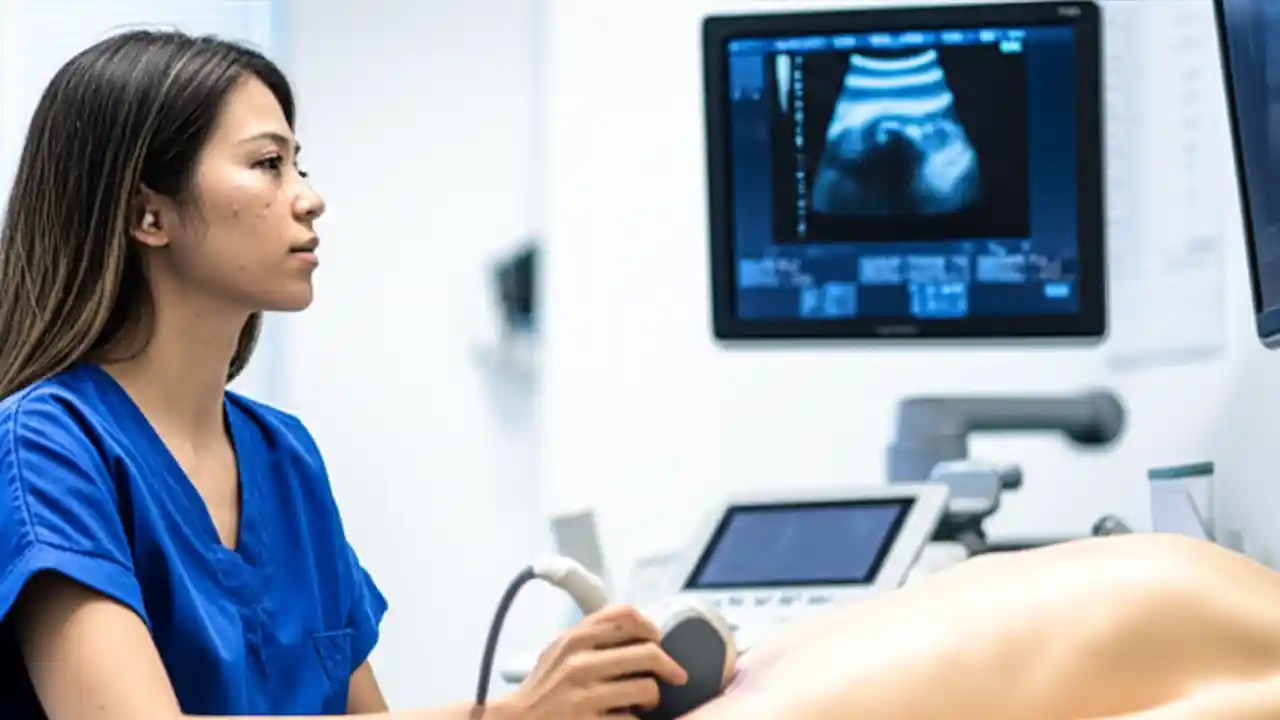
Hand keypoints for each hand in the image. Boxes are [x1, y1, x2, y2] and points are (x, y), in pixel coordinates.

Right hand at [496, 604, 688, 718]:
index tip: (657, 640)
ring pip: (646, 688)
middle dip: (668, 666)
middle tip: (676, 676)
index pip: (625, 615)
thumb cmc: (544, 687)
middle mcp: (578, 662)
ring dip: (653, 698)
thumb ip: (591, 635)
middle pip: (647, 651)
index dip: (651, 626)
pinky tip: (627, 718)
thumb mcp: (559, 650)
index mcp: (573, 638)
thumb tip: (640, 626)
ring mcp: (583, 696)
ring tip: (645, 703)